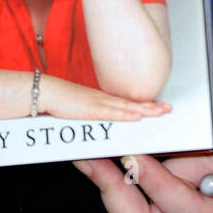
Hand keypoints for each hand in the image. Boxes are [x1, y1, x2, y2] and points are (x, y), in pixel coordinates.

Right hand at [38, 74, 171, 121]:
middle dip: (151, 106)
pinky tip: (137, 117)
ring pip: (126, 108)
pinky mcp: (91, 110)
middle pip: (131, 103)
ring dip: (145, 110)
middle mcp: (102, 99)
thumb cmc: (57, 101)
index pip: (125, 102)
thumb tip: (92, 120)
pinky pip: (112, 113)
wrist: (44, 91)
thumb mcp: (76, 109)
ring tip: (161, 112)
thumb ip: (86, 114)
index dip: (142, 104)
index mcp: (99, 99)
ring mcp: (97, 103)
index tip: (156, 106)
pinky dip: (127, 115)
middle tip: (168, 108)